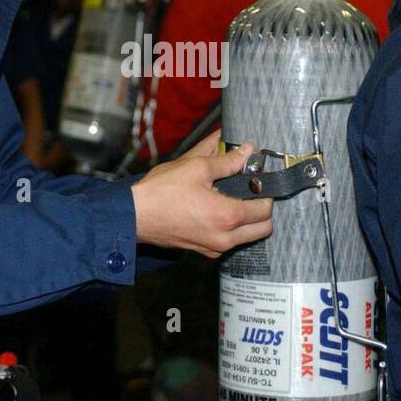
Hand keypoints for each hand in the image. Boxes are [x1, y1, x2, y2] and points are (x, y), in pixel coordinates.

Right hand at [131, 130, 272, 256]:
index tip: (258, 180)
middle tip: (251, 191)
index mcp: (227, 216)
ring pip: (247, 237)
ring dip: (247, 221)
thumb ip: (227, 160)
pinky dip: (230, 229)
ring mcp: (213, 248)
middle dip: (263, 210)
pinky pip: (228, 242)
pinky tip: (216, 210)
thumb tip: (246, 150)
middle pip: (263, 229)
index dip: (266, 192)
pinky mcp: (202, 251)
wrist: (133, 215)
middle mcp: (224, 238)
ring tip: (232, 198)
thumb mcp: (196, 167)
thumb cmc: (161, 191)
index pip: (265, 210)